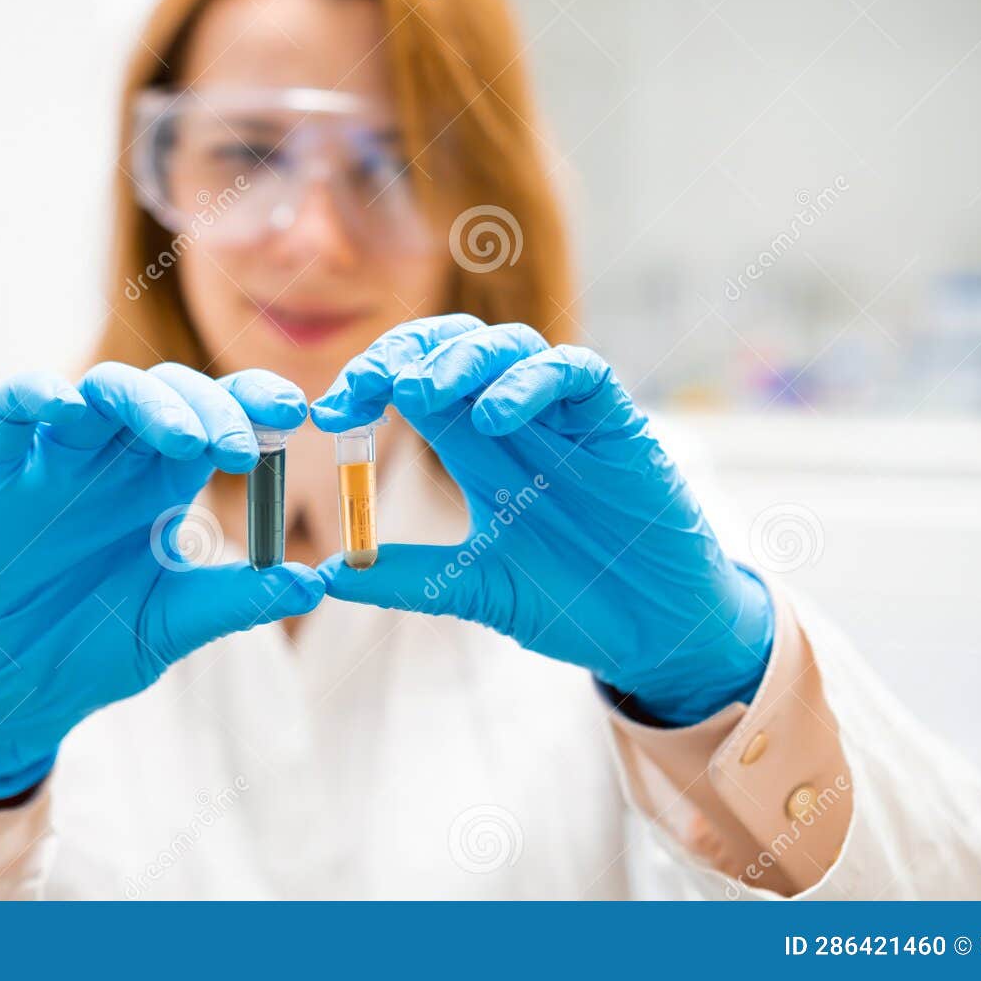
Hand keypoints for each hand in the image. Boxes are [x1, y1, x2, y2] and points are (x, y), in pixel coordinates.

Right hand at [0, 364, 321, 798]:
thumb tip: (316, 583)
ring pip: (101, 389)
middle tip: (241, 449)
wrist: (18, 691)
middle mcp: (114, 457)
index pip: (214, 413)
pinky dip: (36, 393)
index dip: (253, 398)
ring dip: (147, 401)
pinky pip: (10, 406)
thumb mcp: (177, 622)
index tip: (296, 413)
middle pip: (166, 392)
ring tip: (185, 441)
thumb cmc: (96, 646)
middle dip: (211, 406)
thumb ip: (240, 598)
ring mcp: (55, 458)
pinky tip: (68, 407)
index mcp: (163, 480)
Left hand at [311, 315, 772, 726]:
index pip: (416, 386)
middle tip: (363, 386)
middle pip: (454, 350)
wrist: (656, 634)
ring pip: (512, 346)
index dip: (370, 383)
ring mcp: (568, 418)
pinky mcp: (618, 423)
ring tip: (418, 392)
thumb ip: (404, 578)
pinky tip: (494, 414)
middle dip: (404, 355)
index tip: (329, 412)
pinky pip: (577, 371)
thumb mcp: (473, 588)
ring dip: (459, 360)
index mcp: (478, 451)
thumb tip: (324, 575)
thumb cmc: (574, 603)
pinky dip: (532, 380)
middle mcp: (519, 421)